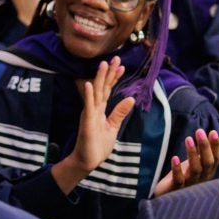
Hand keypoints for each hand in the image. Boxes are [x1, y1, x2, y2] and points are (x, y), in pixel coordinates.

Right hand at [53, 59, 133, 193]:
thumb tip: (130, 98)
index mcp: (100, 110)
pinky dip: (89, 95)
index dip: (114, 78)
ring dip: (99, 78)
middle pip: (103, 87)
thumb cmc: (98, 145)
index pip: (108, 90)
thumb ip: (119, 112)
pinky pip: (88, 106)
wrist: (88, 161)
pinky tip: (90, 84)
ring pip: (96, 92)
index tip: (122, 66)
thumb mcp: (113, 127)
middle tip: (115, 58)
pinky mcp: (87, 121)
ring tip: (104, 64)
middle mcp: (94, 108)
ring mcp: (90, 113)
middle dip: (109, 73)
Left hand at [153, 129, 218, 195]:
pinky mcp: (175, 189)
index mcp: (208, 171)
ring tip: (188, 139)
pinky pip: (178, 180)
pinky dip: (177, 170)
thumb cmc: (186, 176)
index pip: (215, 158)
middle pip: (207, 163)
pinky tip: (175, 158)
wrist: (168, 196)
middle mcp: (201, 178)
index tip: (213, 132)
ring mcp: (189, 185)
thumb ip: (213, 150)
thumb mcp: (199, 161)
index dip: (215, 146)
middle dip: (205, 147)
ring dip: (193, 154)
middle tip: (200, 131)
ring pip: (195, 170)